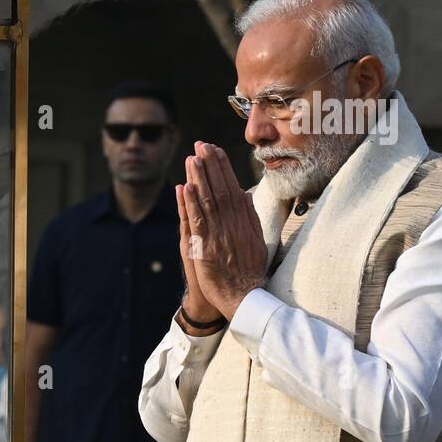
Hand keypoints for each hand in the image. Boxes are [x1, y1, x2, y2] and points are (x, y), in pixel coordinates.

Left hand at [181, 142, 268, 319]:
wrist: (244, 297)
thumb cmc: (248, 270)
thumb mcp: (255, 239)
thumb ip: (249, 216)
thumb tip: (244, 193)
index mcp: (244, 220)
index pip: (232, 187)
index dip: (222, 167)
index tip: (215, 150)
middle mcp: (233, 224)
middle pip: (221, 189)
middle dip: (210, 165)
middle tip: (201, 144)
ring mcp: (219, 235)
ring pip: (208, 201)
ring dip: (200, 178)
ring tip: (192, 157)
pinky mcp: (206, 248)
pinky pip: (198, 221)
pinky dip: (191, 203)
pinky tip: (185, 187)